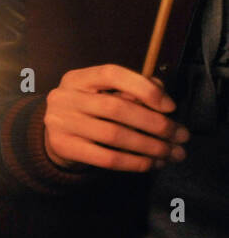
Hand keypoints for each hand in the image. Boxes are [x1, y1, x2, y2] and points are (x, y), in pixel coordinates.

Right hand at [43, 64, 187, 171]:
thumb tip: (164, 102)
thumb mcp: (105, 94)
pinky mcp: (63, 147)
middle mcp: (64, 97)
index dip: (143, 88)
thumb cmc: (90, 112)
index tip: (170, 107)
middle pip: (116, 108)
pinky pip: (106, 158)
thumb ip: (134, 91)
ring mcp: (60, 122)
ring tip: (172, 153)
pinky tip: (151, 164)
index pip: (112, 74)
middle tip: (180, 136)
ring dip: (150, 146)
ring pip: (113, 135)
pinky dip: (134, 162)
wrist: (56, 136)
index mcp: (77, 78)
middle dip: (155, 123)